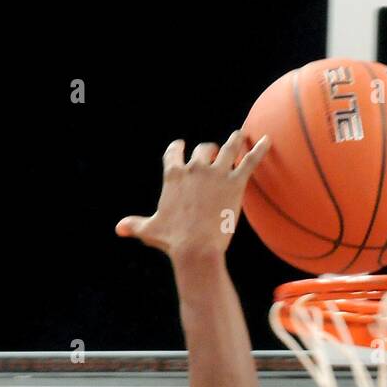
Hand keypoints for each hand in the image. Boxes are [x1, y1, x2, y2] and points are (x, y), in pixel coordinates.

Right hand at [116, 131, 269, 261]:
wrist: (196, 249)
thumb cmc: (173, 241)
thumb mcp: (151, 230)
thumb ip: (135, 225)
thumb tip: (118, 229)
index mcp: (174, 175)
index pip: (175, 151)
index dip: (179, 148)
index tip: (182, 147)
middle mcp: (194, 168)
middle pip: (204, 148)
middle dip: (210, 150)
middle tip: (216, 155)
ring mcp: (216, 174)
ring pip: (228, 148)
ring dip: (234, 142)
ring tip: (239, 137)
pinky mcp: (236, 183)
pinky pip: (250, 161)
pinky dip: (259, 149)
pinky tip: (268, 139)